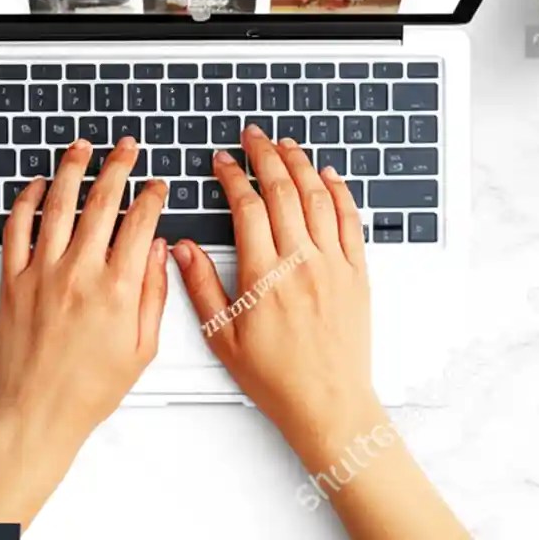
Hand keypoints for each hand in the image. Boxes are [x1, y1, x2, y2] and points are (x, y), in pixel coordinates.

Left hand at [0, 136, 166, 527]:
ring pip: (58, 204)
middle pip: (102, 201)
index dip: (152, 196)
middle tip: (126, 147)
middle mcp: (79, 273)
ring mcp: (42, 273)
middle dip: (119, 166)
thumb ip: (153, 294)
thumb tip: (157, 251)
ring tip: (82, 148)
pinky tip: (35, 186)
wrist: (37, 413)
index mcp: (118, 290)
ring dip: (72, 169)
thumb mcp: (141, 349)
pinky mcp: (12, 281)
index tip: (156, 184)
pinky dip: (25, 201)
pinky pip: (16, 228)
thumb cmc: (88, 390)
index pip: (140, 223)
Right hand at [173, 125, 382, 458]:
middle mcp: (300, 263)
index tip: (222, 161)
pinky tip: (327, 175)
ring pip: (317, 197)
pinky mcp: (357, 274)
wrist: (327, 403)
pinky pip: (350, 220)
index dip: (232, 177)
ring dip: (300, 164)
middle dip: (265, 155)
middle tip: (253, 136)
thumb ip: (201, 286)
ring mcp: (333, 265)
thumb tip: (181, 248)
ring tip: (285, 145)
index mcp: (263, 276)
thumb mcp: (222, 336)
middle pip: (283, 190)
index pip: (246, 207)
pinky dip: (339, 191)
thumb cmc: (274, 377)